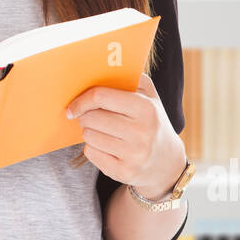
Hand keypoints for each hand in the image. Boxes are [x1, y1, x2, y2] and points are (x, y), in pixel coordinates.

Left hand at [66, 72, 186, 195]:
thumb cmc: (152, 122)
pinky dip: (93, 149)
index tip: (73, 106)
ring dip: (89, 132)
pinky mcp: (125, 173)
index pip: (101, 97)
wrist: (167, 163)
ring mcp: (134, 155)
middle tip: (90, 118)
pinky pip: (92, 154)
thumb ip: (131, 79)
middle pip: (91, 118)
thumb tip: (105, 66)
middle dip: (85, 117)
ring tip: (102, 132)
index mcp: (146, 109)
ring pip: (89, 137)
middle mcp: (141, 133)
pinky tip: (107, 147)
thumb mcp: (150, 97)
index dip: (82, 100)